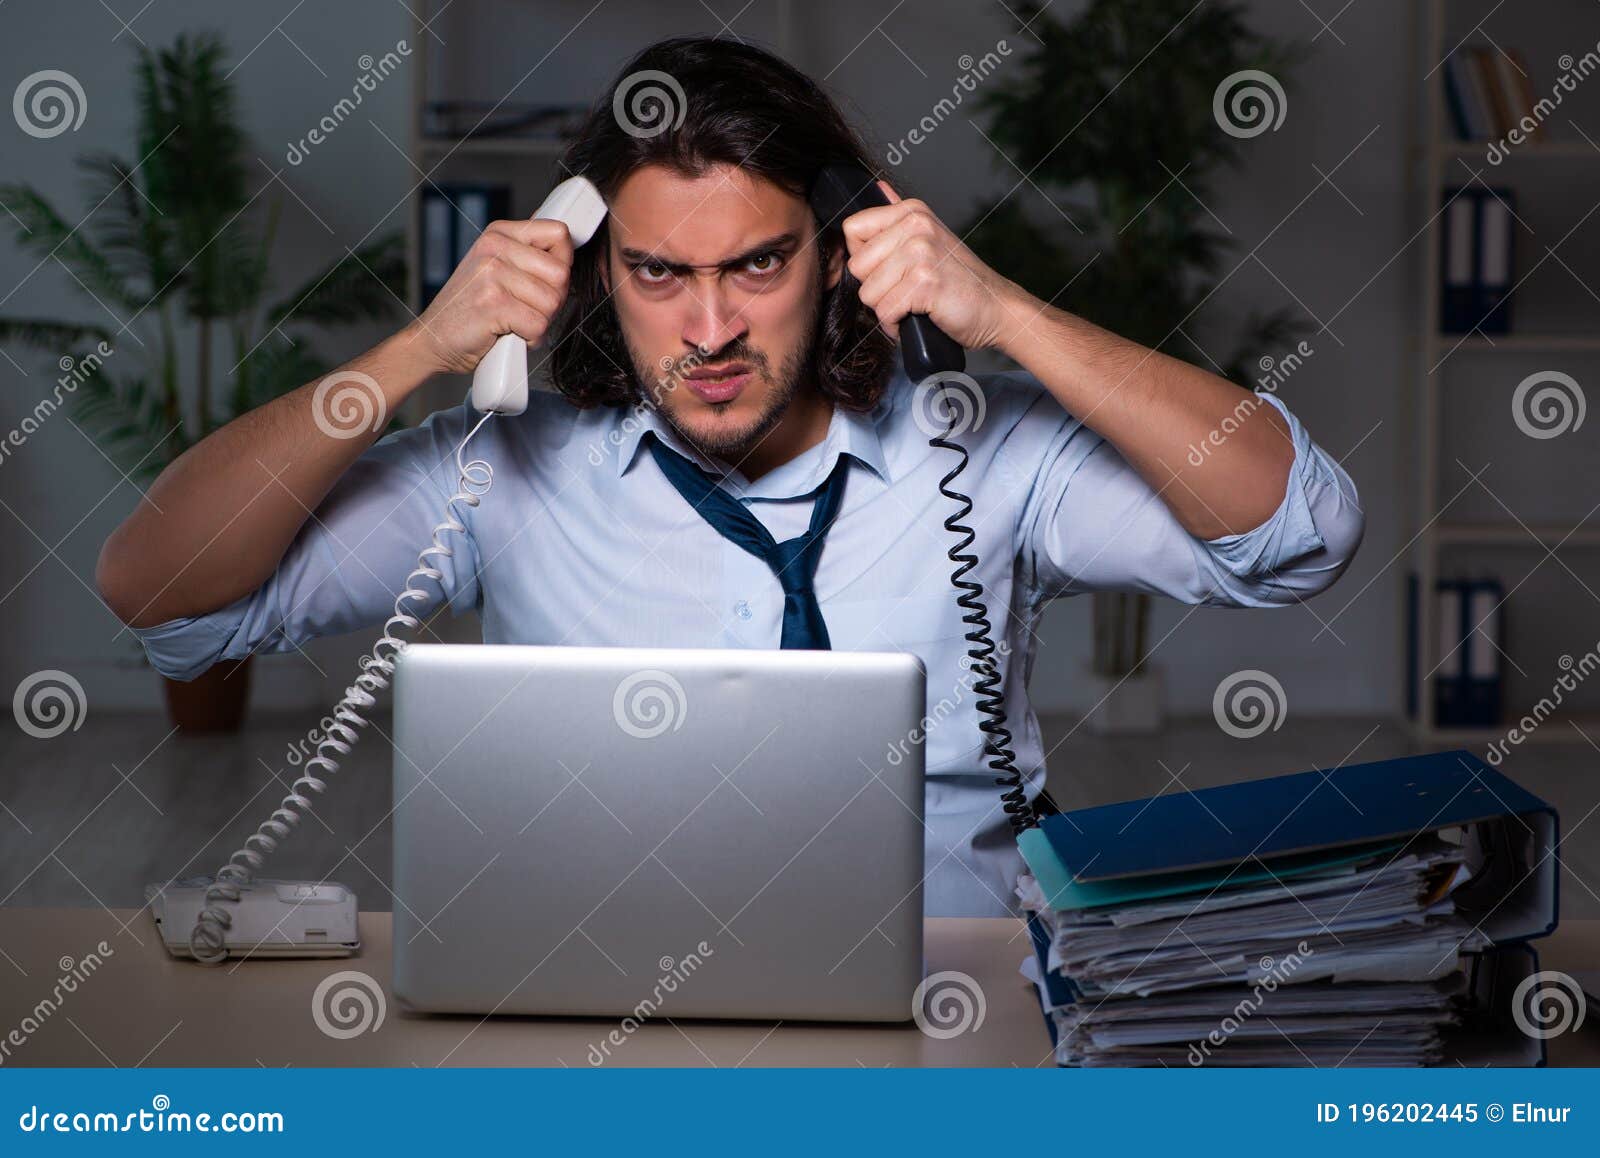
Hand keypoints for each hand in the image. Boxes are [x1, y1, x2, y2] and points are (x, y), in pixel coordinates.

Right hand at [400, 218, 575, 375]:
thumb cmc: (470, 309)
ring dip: (540, 323)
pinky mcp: (493, 303)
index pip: (559, 234)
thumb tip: (564, 237)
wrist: (433, 339)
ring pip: (552, 303)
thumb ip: (527, 254)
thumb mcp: (495, 269)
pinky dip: (531, 339)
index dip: (563, 265)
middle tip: (527, 309)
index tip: (547, 282)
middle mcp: (494, 246)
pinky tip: (511, 335)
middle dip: (553, 301)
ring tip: (514, 322)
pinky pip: (539, 325)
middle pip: (561, 273)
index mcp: (499, 234)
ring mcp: (492, 273)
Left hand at [841, 180, 1027, 352]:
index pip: (852, 229)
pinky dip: (896, 324)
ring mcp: (921, 252)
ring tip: (913, 303)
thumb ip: (899, 214)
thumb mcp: (930, 237)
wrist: (996, 308)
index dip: (863, 258)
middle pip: (857, 266)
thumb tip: (878, 187)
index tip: (889, 269)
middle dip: (875, 288)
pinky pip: (885, 312)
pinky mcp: (925, 282)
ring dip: (887, 308)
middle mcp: (915, 226)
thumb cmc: (960, 281)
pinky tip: (915, 316)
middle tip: (905, 290)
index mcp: (911, 212)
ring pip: (868, 292)